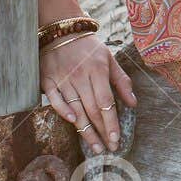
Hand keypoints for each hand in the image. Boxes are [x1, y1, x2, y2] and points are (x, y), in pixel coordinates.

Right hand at [42, 33, 136, 155]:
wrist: (62, 31)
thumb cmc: (89, 48)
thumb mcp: (109, 59)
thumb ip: (121, 81)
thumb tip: (133, 103)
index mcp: (97, 70)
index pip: (106, 101)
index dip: (111, 122)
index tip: (116, 139)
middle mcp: (80, 76)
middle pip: (92, 109)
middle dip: (100, 131)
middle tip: (107, 149)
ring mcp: (63, 79)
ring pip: (75, 109)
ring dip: (85, 130)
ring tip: (94, 147)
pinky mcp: (47, 81)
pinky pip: (54, 100)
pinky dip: (63, 111)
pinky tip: (73, 123)